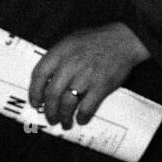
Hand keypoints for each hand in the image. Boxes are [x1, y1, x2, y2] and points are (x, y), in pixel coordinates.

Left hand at [29, 23, 150, 128]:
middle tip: (51, 117)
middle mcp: (71, 64)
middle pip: (52, 94)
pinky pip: (87, 107)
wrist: (126, 39)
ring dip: (63, 117)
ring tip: (65, 122)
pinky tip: (81, 119)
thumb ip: (58, 57)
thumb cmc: (98, 40)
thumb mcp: (73, 40)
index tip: (36, 103)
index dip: (34, 92)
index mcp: (62, 51)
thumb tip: (46, 81)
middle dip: (49, 110)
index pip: (39, 75)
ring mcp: (86, 76)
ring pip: (67, 104)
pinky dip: (82, 117)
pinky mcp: (101, 86)